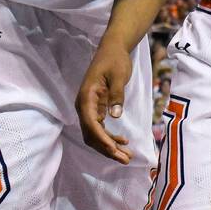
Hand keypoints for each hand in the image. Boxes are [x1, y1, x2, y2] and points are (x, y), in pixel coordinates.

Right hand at [76, 41, 135, 163]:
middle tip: (125, 159)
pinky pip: (100, 128)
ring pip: (95, 134)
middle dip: (107, 148)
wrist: (112, 49)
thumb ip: (117, 95)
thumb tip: (115, 116)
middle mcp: (84, 105)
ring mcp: (88, 108)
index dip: (102, 139)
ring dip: (109, 146)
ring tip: (126, 156)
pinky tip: (123, 142)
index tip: (114, 149)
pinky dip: (110, 137)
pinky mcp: (95, 109)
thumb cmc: (115, 60)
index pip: (91, 124)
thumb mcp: (119, 76)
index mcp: (86, 97)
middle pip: (91, 133)